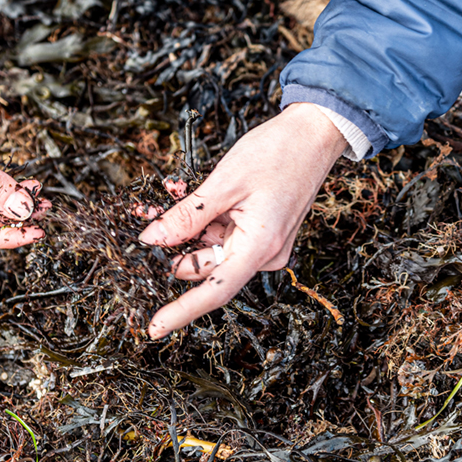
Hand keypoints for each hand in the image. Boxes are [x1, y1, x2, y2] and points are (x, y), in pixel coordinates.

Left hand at [138, 103, 347, 337]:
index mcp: (260, 247)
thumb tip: (153, 240)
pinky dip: (205, 220)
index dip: (182, 311)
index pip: (215, 291)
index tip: (154, 328)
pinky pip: (225, 236)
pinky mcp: (263, 233)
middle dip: (175, 247)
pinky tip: (189, 195)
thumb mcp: (224, 182)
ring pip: (212, 249)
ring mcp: (265, 245)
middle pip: (207, 267)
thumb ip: (187, 216)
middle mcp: (265, 254)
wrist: (316, 133)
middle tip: (146, 217)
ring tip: (170, 193)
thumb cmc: (279, 152)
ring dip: (188, 228)